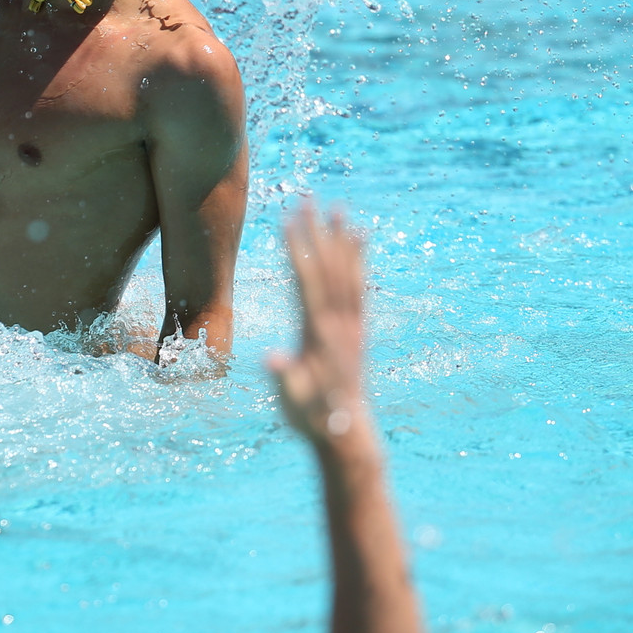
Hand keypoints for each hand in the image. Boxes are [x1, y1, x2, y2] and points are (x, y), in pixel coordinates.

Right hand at [267, 200, 370, 448]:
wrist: (346, 434)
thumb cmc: (312, 418)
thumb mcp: (294, 403)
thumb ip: (287, 380)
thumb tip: (273, 361)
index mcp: (319, 334)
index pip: (307, 283)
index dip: (298, 251)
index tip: (289, 220)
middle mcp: (340, 323)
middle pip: (329, 268)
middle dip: (318, 232)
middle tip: (310, 198)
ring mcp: (352, 325)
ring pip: (348, 273)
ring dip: (342, 239)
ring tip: (339, 208)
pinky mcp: (358, 329)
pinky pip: (359, 287)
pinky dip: (358, 261)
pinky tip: (359, 241)